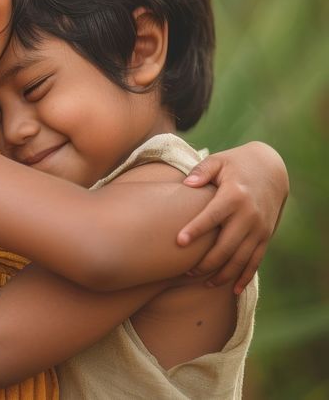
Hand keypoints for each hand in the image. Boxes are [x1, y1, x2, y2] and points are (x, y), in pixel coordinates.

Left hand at [178, 142, 287, 292]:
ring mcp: (260, 228)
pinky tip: (233, 290)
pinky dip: (245, 276)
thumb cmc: (236, 164)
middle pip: (227, 245)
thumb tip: (187, 184)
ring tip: (202, 283)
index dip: (196, 230)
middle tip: (185, 272)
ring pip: (241, 258)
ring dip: (223, 274)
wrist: (272, 169)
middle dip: (206, 262)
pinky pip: (256, 261)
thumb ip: (201, 171)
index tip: (179, 242)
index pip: (212, 216)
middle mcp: (249, 215)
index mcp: (234, 196)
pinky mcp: (266, 236)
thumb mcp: (218, 161)